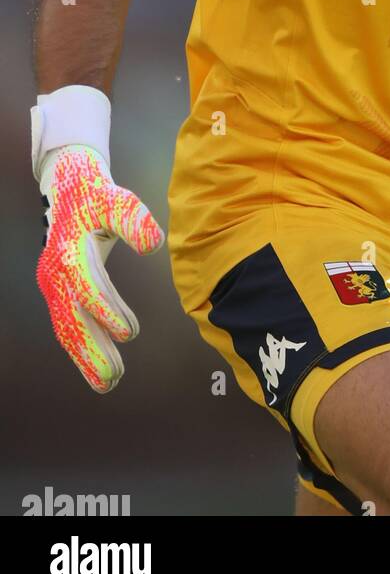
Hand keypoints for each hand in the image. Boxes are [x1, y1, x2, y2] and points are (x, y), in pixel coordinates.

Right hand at [37, 145, 164, 392]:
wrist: (70, 190)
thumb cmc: (98, 197)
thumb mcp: (119, 200)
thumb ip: (135, 219)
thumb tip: (153, 244)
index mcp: (70, 251)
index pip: (88, 287)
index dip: (107, 310)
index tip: (129, 332)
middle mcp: (56, 273)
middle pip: (71, 318)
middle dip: (92, 349)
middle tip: (114, 376)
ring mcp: (53, 285)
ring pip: (67, 328)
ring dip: (85, 357)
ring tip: (108, 383)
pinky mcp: (57, 292)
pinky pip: (67, 325)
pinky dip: (81, 348)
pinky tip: (98, 368)